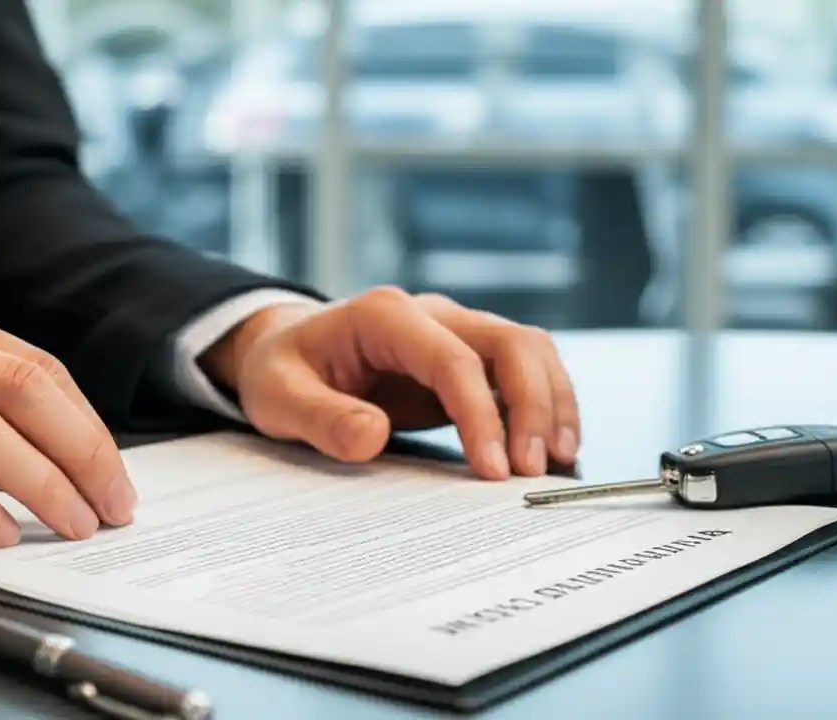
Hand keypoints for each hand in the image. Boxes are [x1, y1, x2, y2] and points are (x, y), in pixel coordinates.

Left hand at [201, 287, 579, 479]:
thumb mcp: (278, 396)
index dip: (481, 414)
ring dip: (552, 402)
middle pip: (510, 342)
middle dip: (533, 405)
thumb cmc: (281, 371)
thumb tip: (371, 436)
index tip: (492, 470)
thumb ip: (321, 417)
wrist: (284, 351)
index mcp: (384, 316)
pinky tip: (553, 448)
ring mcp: (454, 332)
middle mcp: (430, 314)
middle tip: (534, 471)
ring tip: (558, 462)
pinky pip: (521, 371)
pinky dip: (545, 405)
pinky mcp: (467, 358)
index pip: (453, 359)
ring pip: (528, 350)